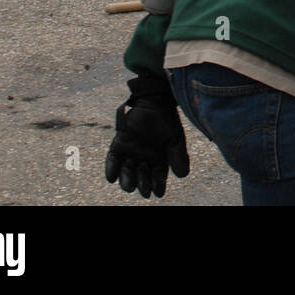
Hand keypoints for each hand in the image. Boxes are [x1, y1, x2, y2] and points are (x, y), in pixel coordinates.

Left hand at [104, 76, 189, 198]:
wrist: (154, 101)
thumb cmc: (167, 120)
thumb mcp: (175, 139)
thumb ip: (178, 156)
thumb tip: (183, 176)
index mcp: (159, 159)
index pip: (157, 178)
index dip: (157, 186)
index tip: (158, 193)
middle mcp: (143, 159)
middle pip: (141, 178)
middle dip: (142, 184)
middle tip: (144, 188)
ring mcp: (130, 153)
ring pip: (126, 173)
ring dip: (127, 180)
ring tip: (129, 185)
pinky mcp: (119, 145)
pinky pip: (112, 161)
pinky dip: (111, 170)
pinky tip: (112, 177)